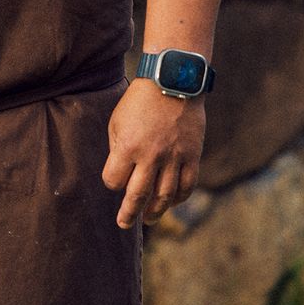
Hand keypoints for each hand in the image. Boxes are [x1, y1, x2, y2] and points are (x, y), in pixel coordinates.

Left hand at [102, 78, 206, 229]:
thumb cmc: (140, 101)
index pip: (114, 181)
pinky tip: (171, 202)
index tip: (114, 179)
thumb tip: (120, 175)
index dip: (112, 182)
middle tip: (124, 223)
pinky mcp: (192, 155)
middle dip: (128, 214)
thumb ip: (117, 149)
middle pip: (137, 196)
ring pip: (164, 196)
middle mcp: (150, 156)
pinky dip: (178, 198)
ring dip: (154, 212)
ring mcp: (174, 157)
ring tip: (148, 219)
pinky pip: (186, 185)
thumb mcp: (117, 121)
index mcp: (127, 146)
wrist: (173, 80)